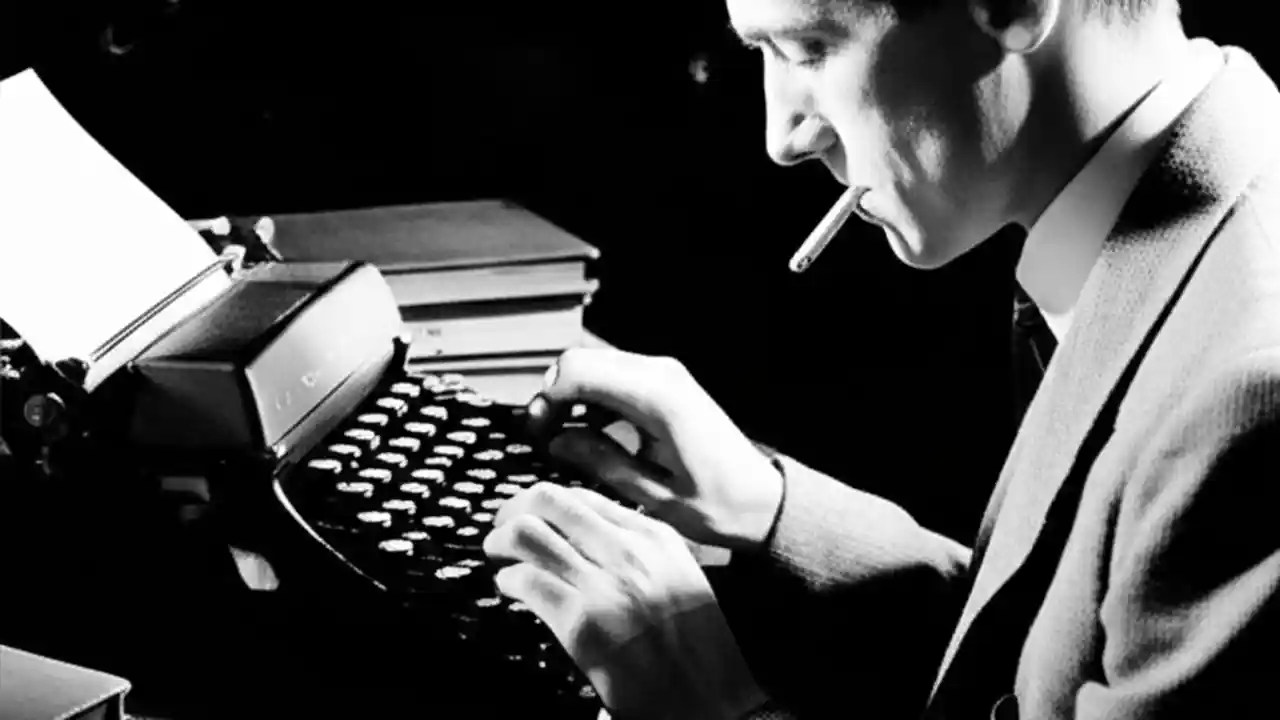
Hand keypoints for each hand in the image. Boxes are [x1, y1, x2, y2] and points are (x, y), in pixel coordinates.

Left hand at [483, 482, 768, 719]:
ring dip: (500, 542)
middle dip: (513, 510)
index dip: (545, 503)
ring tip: (498, 557)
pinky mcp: (580, 622)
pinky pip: (525, 580)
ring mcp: (603, 584)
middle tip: (502, 528)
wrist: (707, 693)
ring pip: (527, 534)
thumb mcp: (677, 575)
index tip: (529, 514)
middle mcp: (627, 551)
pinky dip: (507, 581)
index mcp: (653, 536)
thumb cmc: (694, 644)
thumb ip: (638, 551)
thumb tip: (584, 537)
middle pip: (548, 501)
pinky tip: (510, 590)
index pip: (582, 496)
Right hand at [527, 348, 783, 551]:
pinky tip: (591, 432)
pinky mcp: (666, 385)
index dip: (547, 398)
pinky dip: (594, 397)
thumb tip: (556, 440)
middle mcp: (661, 375)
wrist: (761, 499)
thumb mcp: (652, 494)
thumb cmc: (719, 503)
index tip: (537, 431)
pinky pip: (615, 376)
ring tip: (564, 438)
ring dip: (572, 396)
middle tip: (544, 436)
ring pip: (596, 365)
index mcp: (658, 398)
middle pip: (582, 359)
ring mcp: (665, 376)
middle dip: (554, 395)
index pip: (579, 370)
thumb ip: (600, 461)